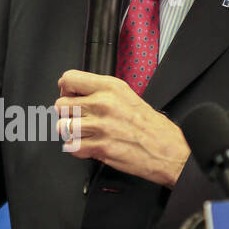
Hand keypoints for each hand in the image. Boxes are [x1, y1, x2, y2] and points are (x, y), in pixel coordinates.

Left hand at [55, 70, 189, 186]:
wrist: (168, 150)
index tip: (71, 96)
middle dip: (67, 113)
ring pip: (62, 126)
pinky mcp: (100, 148)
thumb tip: (77, 92)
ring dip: (70, 132)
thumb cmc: (151, 126)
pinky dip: (76, 148)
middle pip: (61, 104)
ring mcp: (100, 126)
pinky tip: (88, 145)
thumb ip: (101, 92)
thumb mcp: (127, 95)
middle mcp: (103, 104)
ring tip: (83, 133)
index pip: (69, 79)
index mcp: (110, 88)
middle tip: (79, 118)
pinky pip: (71, 146)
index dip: (66, 89)